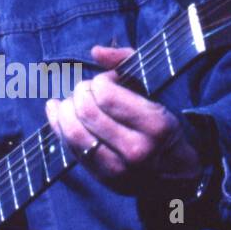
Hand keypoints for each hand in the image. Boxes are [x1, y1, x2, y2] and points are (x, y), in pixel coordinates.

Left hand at [44, 44, 202, 193]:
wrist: (174, 175)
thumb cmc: (161, 125)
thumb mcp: (154, 91)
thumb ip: (127, 62)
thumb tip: (96, 51)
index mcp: (155, 126)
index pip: (106, 95)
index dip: (100, 81)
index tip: (108, 81)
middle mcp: (136, 150)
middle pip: (86, 111)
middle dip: (81, 92)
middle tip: (88, 90)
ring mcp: (117, 168)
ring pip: (73, 131)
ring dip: (65, 108)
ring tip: (74, 101)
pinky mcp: (102, 177)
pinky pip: (69, 147)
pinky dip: (56, 123)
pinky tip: (56, 109)